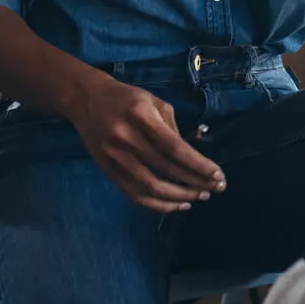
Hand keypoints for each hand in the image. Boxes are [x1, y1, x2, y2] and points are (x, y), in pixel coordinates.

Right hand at [68, 71, 224, 211]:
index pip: (175, 147)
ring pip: (151, 187)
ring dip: (179, 196)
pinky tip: (177, 204)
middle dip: (195, 181)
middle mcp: (126, 137)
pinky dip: (158, 205)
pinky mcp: (107, 170)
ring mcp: (114, 156)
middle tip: (216, 188)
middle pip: (166, 168)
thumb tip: (195, 158)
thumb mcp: (154, 102)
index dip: (198, 165)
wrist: (86, 99)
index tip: (218, 175)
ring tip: (199, 196)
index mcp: (141, 115)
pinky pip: (134, 195)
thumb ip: (173, 128)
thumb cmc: (127, 99)